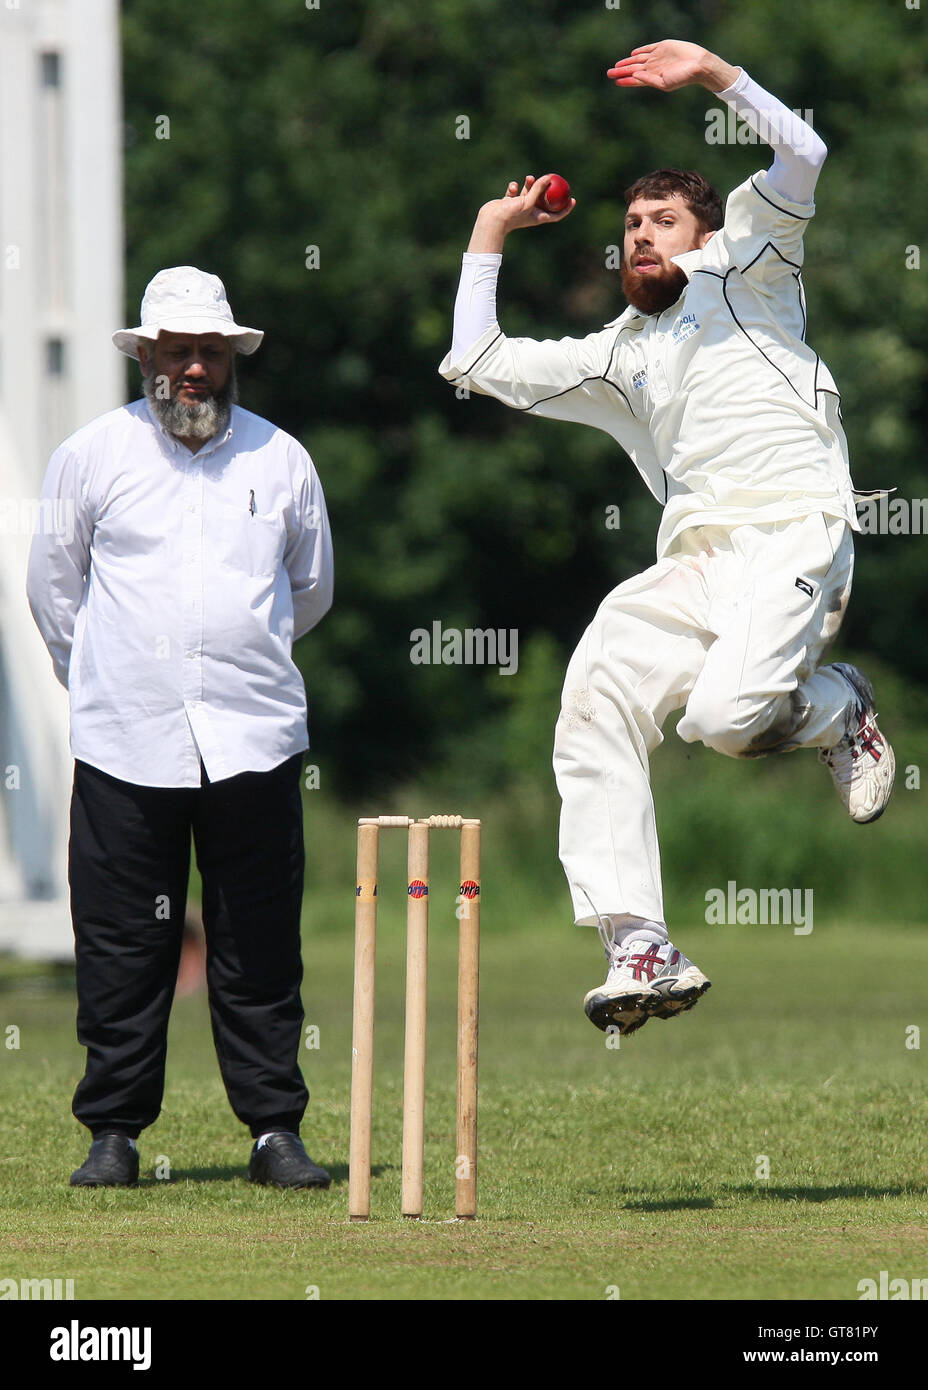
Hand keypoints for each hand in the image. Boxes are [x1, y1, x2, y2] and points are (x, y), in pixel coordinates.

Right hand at [467, 174, 575, 253]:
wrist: (492, 220)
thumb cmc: (511, 215)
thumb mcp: (528, 201)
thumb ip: (538, 189)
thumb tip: (549, 177)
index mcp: (538, 217)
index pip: (556, 214)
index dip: (565, 208)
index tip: (572, 199)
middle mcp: (530, 212)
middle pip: (543, 200)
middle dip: (546, 189)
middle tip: (551, 178)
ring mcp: (519, 207)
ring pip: (529, 192)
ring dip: (530, 184)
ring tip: (529, 177)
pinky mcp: (509, 202)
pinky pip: (515, 192)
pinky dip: (514, 187)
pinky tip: (512, 187)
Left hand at [607, 41, 737, 93]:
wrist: (698, 64)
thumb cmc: (682, 77)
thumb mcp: (663, 83)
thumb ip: (648, 79)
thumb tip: (635, 75)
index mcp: (653, 78)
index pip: (635, 80)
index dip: (625, 80)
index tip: (615, 81)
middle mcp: (654, 68)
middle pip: (633, 69)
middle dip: (621, 71)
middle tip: (609, 73)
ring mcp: (658, 57)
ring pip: (638, 60)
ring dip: (627, 62)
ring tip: (616, 66)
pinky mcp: (663, 46)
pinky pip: (648, 48)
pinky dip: (640, 51)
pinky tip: (633, 54)